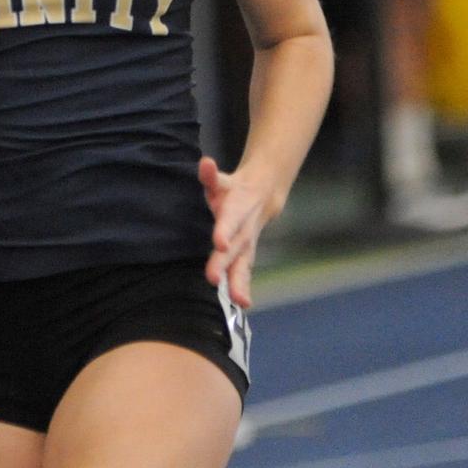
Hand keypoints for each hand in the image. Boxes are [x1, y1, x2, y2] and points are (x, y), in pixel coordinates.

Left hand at [199, 156, 271, 308]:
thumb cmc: (232, 190)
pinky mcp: (246, 256)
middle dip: (224, 264)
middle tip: (212, 278)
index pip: (229, 221)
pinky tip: (242, 305)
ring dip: (239, 282)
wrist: (262, 195)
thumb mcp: (221, 180)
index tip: (219, 244)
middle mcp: (243, 231)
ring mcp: (247, 245)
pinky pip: (245, 273)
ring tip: (238, 301)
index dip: (224, 231)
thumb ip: (210, 175)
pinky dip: (244, 288)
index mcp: (235, 211)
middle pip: (234, 249)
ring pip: (243, 265)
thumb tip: (205, 162)